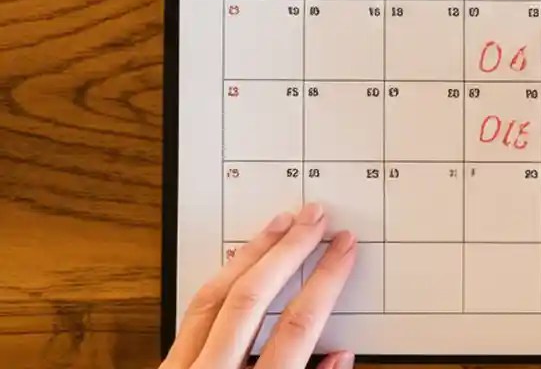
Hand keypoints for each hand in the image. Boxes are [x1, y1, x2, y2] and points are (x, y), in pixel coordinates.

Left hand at [161, 203, 355, 368]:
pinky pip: (194, 311)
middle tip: (314, 218)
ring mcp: (182, 368)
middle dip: (288, 251)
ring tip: (280, 223)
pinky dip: (221, 278)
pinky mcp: (166, 365)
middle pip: (252, 298)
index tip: (343, 249)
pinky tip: (241, 260)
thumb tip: (341, 356)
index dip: (325, 282)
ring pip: (214, 296)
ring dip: (252, 253)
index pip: (297, 327)